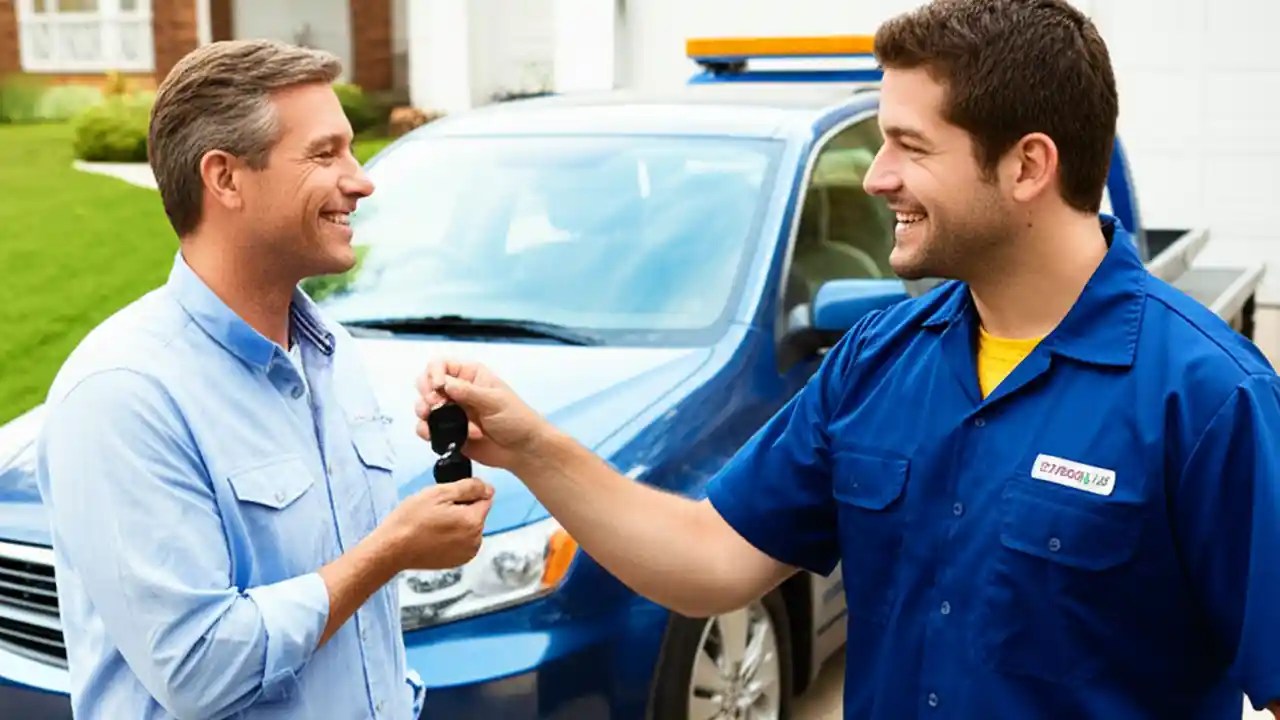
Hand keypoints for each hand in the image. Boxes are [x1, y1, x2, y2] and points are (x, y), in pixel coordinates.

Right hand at [381, 477, 492, 569]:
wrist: (392, 549)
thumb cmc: (410, 521)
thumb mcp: (438, 493)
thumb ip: (469, 488)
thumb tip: (488, 488)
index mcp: (473, 522)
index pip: (485, 498)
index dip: (466, 494)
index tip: (447, 500)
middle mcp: (475, 540)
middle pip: (477, 513)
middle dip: (462, 509)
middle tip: (436, 511)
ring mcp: (467, 553)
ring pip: (469, 527)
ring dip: (457, 523)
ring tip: (433, 525)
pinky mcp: (457, 561)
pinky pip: (462, 541)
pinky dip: (452, 537)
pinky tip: (434, 536)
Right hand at [415, 358, 548, 471]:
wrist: (522, 449)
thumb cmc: (517, 419)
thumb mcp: (495, 401)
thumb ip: (469, 392)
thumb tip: (444, 384)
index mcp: (470, 375)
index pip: (441, 365)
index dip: (434, 373)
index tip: (438, 387)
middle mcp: (458, 390)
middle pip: (427, 383)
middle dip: (426, 393)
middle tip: (436, 405)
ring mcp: (452, 411)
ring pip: (424, 405)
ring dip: (425, 412)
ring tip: (434, 419)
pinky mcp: (448, 431)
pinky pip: (427, 428)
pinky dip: (427, 431)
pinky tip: (440, 436)